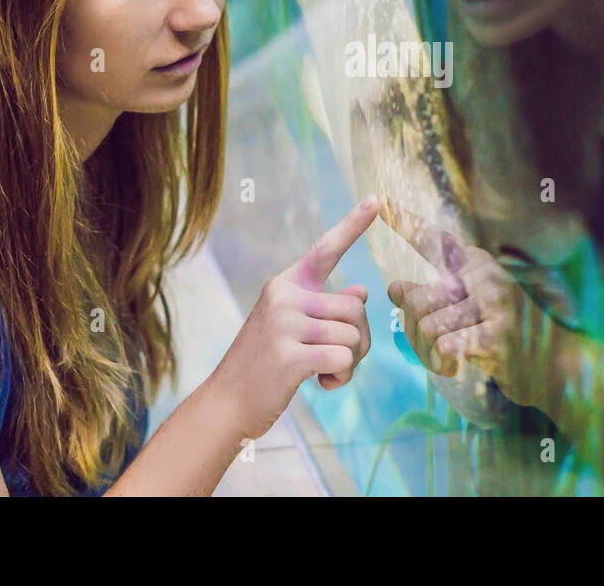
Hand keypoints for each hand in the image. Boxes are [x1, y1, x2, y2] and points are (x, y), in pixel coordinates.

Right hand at [209, 196, 376, 439]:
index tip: (376, 199)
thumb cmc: (264, 365)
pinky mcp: (289, 357)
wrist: (226, 403)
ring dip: (350, 362)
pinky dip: (341, 377)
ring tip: (324, 372)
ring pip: (352, 336)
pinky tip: (322, 384)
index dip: (353, 225)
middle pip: (355, 307)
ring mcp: (284, 326)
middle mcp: (283, 298)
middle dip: (359, 338)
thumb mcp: (290, 327)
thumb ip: (323, 307)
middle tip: (339, 357)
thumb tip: (362, 291)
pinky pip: (343, 360)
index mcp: (284, 285)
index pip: (325, 249)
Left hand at [380, 196, 569, 412]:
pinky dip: (445, 361)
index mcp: (478, 264)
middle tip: (426, 341)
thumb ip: (431, 295)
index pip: (436, 240)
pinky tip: (458, 363)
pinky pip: (446, 347)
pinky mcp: (498, 337)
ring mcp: (495, 306)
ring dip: (428, 349)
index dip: (407, 221)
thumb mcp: (469, 305)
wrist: (551, 365)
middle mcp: (486, 277)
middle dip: (412, 327)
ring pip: (428, 326)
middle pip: (417, 299)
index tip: (381, 199)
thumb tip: (393, 288)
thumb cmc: (501, 333)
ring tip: (444, 354)